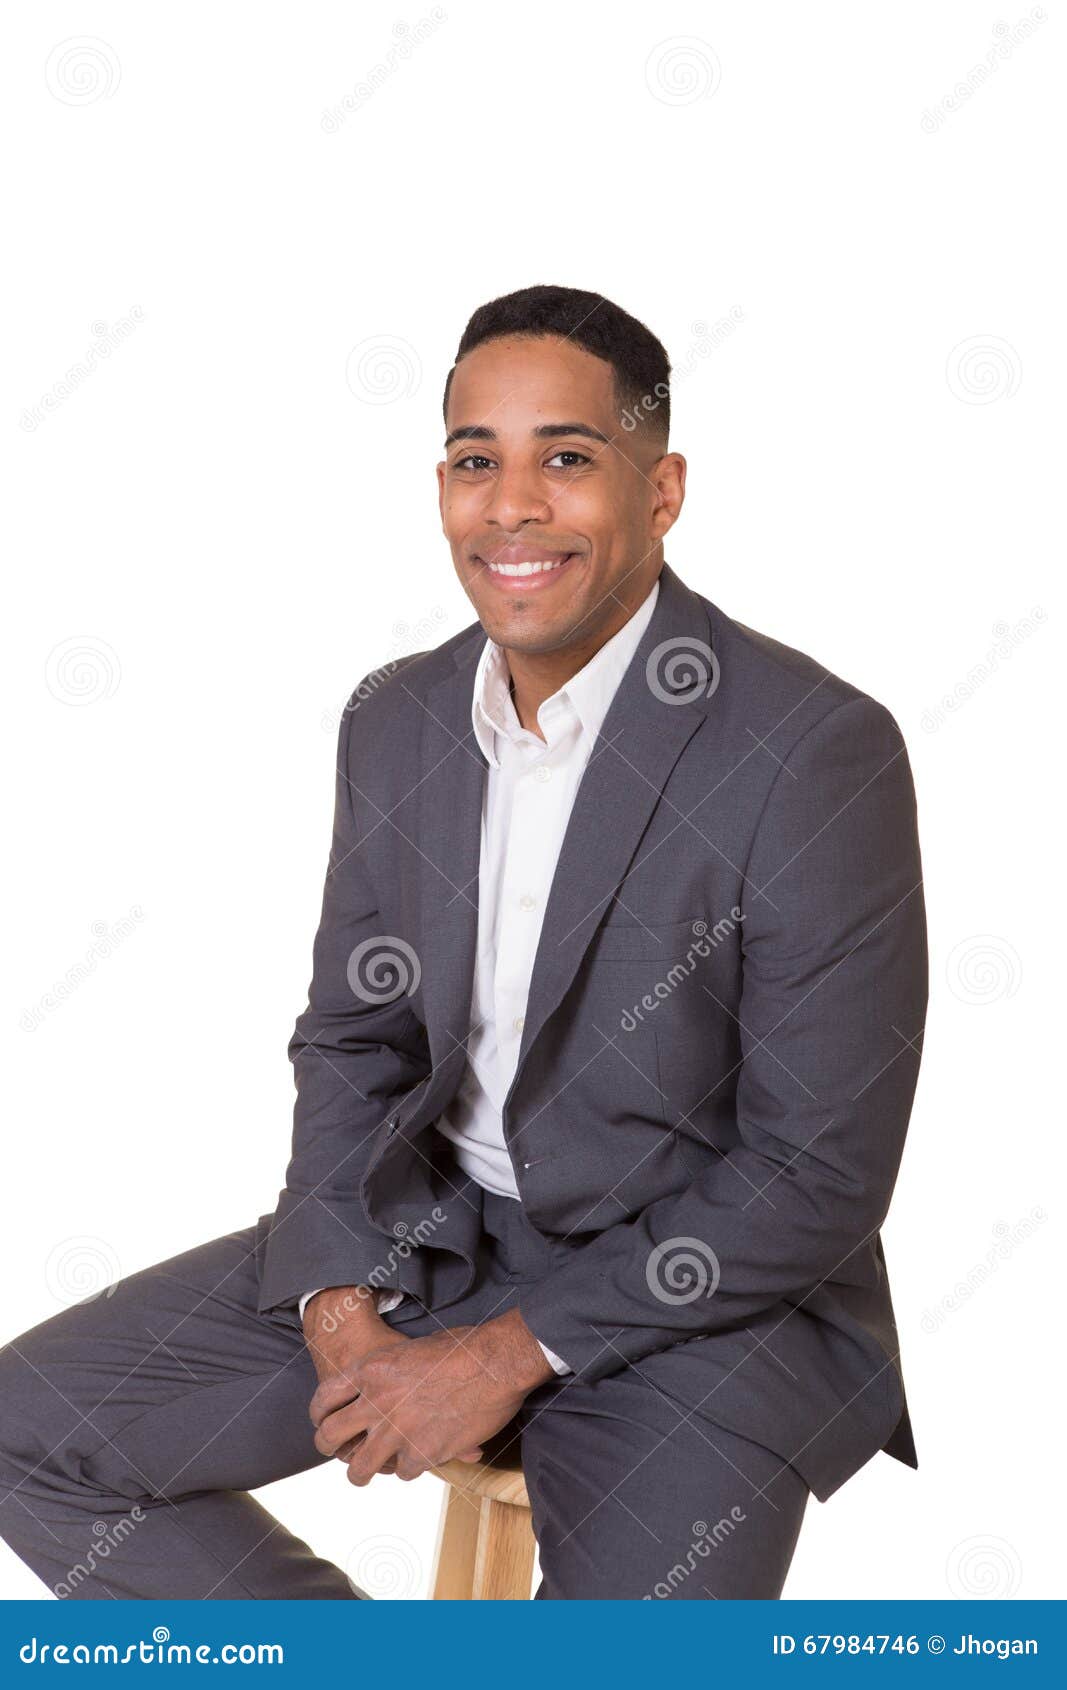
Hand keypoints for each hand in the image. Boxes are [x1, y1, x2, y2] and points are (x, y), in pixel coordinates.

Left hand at [301, 1285, 480, 1472]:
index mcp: (371, 1368)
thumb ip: (392, 1372)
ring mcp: (396, 1430)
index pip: (324, 1398)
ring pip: (361, 1467)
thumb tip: (389, 1386)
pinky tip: (419, 1457)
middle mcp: (376, 1400)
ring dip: (363, 1471)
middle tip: (337, 1450)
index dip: (319, 1414)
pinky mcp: (420, 1453)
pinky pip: (402, 1472)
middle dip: (328, 1446)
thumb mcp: (414, 1348)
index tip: (323, 1422)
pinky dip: (409, 1467)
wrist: (496, 1364)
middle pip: (330, 1436)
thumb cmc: (463, 1348)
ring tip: (367, 1472)